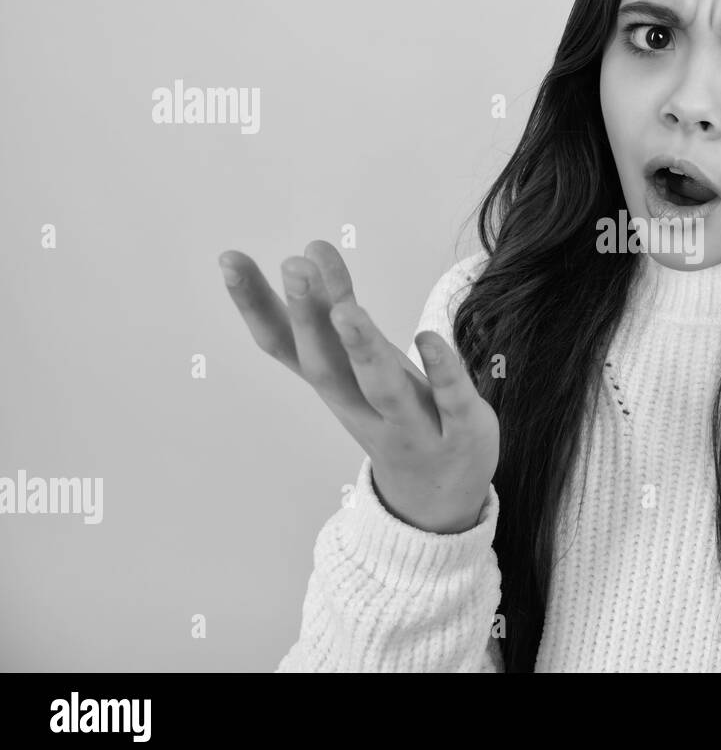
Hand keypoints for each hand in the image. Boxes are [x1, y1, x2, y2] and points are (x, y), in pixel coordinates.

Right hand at [217, 240, 497, 533]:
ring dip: (363, 349)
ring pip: (383, 390)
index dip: (255, 305)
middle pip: (327, 366)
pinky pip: (451, 400)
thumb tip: (307, 250)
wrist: (439, 499)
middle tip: (292, 267)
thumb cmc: (392, 415)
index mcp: (333, 387)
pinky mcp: (461, 430)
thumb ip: (333, 311)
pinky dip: (441, 371)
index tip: (229, 258)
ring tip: (345, 308)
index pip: (284, 347)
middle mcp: (363, 409)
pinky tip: (428, 337)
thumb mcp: (357, 366)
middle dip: (308, 319)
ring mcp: (412, 425)